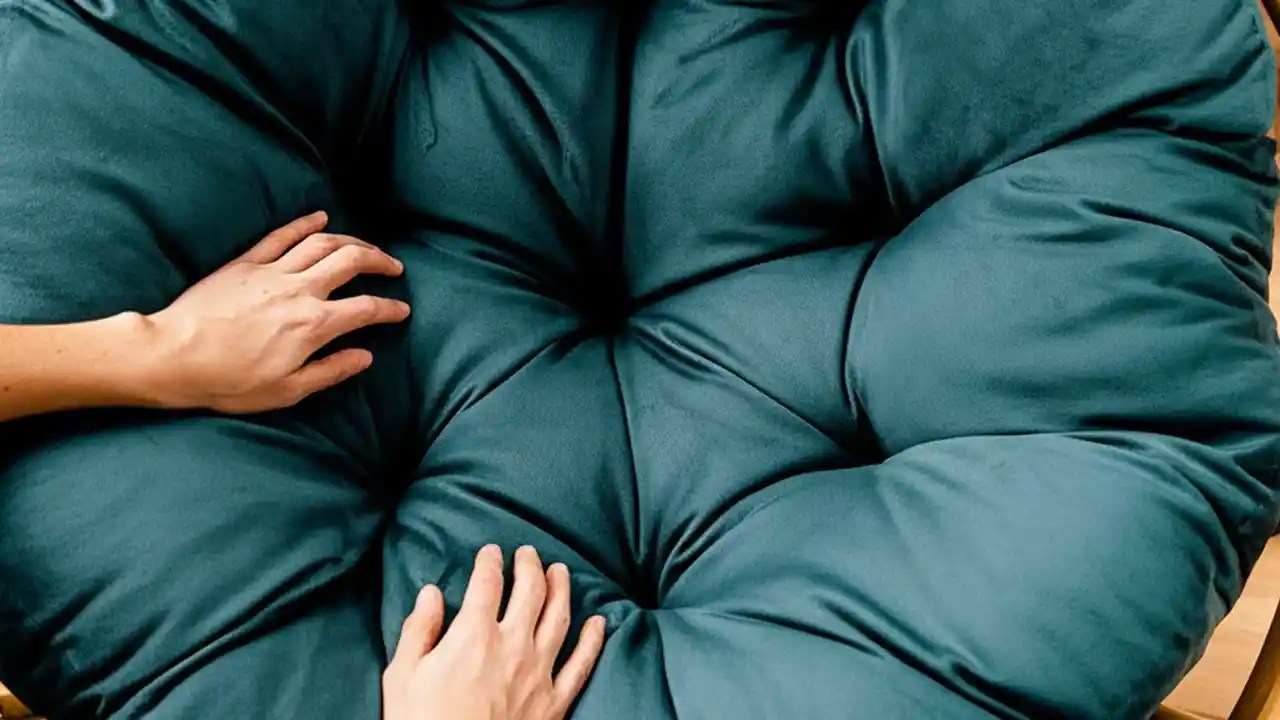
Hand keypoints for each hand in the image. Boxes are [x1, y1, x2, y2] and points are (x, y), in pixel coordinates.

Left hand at [142, 211, 409, 412]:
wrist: (172, 356)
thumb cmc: (229, 382)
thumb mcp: (287, 390)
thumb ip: (331, 371)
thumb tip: (365, 357)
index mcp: (313, 325)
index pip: (366, 308)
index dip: (389, 308)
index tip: (401, 310)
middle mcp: (299, 291)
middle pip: (351, 262)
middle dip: (379, 261)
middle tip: (393, 268)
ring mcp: (271, 272)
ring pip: (322, 243)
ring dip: (351, 240)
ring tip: (366, 247)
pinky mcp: (245, 264)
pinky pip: (282, 235)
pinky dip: (305, 223)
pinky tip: (321, 218)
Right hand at [383, 545, 606, 719]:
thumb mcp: (403, 677)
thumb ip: (419, 630)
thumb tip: (431, 593)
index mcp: (474, 635)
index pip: (487, 583)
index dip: (490, 562)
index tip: (491, 552)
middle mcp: (512, 645)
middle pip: (530, 591)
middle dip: (530, 566)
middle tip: (529, 553)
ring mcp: (539, 672)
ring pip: (558, 618)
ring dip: (562, 589)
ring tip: (561, 572)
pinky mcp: (555, 701)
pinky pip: (581, 664)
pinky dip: (593, 641)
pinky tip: (600, 623)